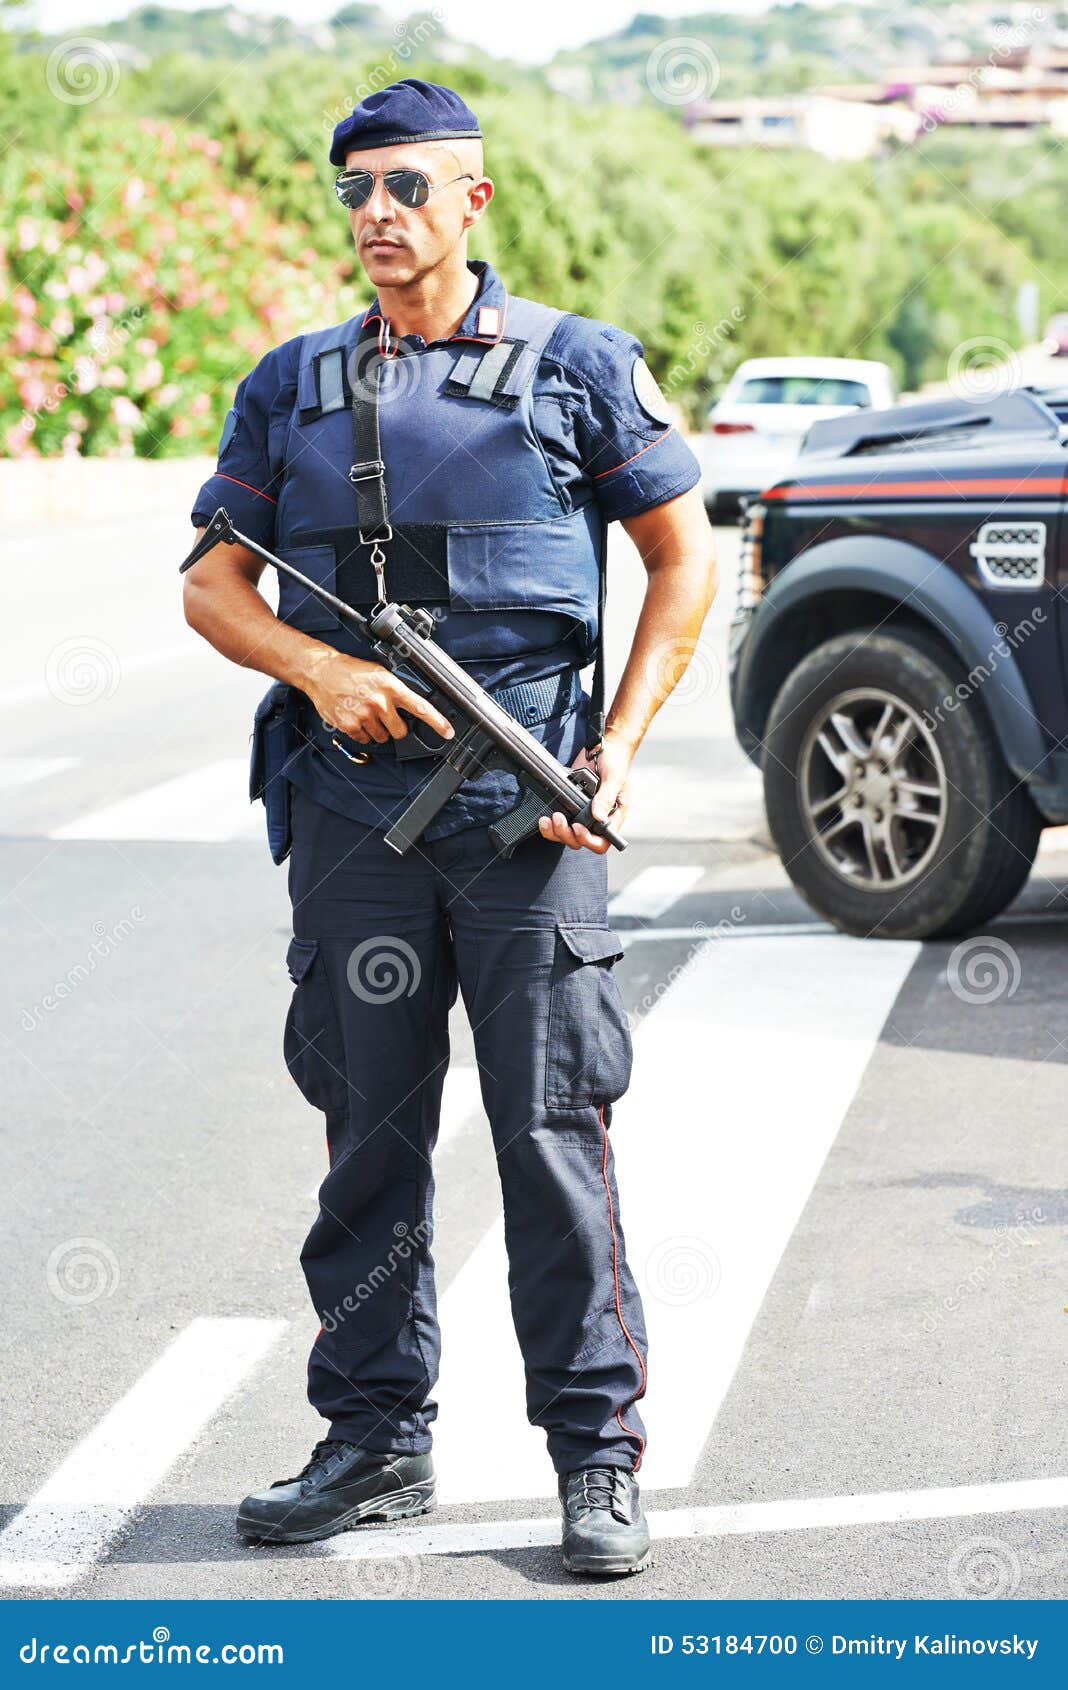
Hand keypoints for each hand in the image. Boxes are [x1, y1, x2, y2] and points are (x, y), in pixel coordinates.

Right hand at [299, 649, 453, 745]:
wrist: (322, 672)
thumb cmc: (350, 671)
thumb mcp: (380, 673)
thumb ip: (396, 690)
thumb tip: (411, 707)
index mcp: (390, 686)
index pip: (421, 708)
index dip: (437, 722)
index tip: (448, 732)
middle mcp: (379, 702)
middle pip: (400, 731)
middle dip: (396, 727)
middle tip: (385, 716)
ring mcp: (364, 715)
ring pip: (382, 737)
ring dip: (377, 730)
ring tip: (366, 712)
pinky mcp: (350, 725)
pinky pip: (365, 739)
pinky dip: (362, 733)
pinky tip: (356, 717)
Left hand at [537, 735, 631, 853]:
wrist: (603, 748)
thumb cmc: (615, 762)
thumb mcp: (614, 778)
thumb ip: (606, 797)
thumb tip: (598, 816)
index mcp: (613, 817)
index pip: (602, 842)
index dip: (588, 840)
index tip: (578, 827)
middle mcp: (597, 820)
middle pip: (580, 841)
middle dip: (567, 834)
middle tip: (558, 819)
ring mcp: (582, 816)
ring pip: (567, 836)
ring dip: (555, 832)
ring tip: (547, 819)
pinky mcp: (570, 808)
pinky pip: (559, 825)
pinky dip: (550, 825)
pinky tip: (544, 817)